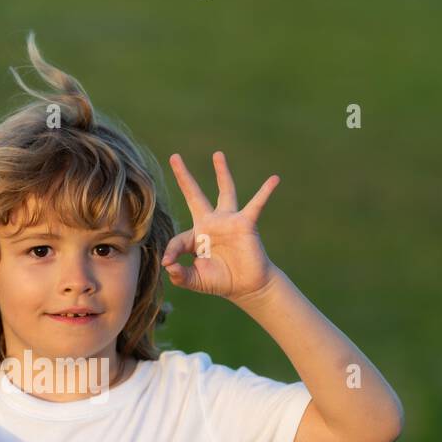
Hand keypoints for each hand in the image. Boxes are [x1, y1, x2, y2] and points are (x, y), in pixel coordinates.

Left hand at [161, 151, 283, 301]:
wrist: (246, 286)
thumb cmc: (220, 282)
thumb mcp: (195, 280)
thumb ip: (180, 274)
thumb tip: (167, 265)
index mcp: (196, 236)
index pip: (178, 240)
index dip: (172, 252)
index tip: (169, 263)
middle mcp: (212, 223)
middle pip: (194, 195)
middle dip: (184, 177)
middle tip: (175, 157)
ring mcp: (229, 221)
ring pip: (225, 191)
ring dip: (221, 172)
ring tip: (217, 155)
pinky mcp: (246, 224)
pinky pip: (256, 204)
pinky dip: (265, 191)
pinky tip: (274, 179)